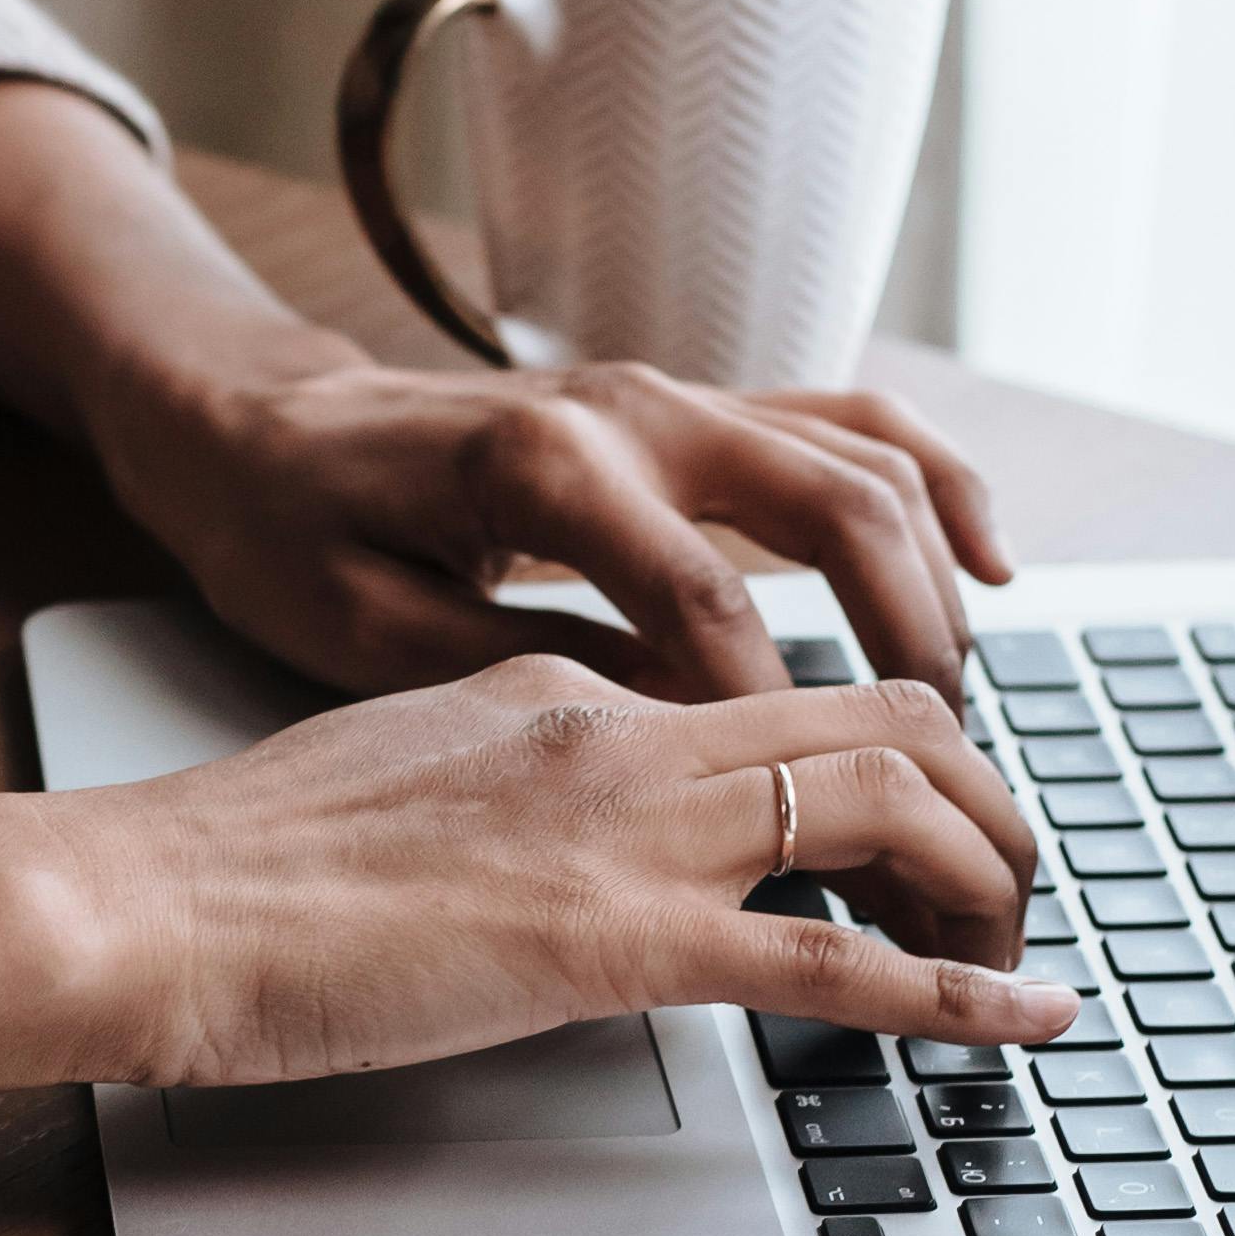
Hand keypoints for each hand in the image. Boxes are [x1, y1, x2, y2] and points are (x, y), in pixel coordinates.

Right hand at [52, 658, 1071, 1093]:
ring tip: (1019, 947)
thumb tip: (542, 841)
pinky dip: (958, 990)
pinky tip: (1023, 1018)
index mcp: (556, 691)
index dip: (868, 764)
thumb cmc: (228, 869)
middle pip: (878, 717)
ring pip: (890, 804)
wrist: (147, 902)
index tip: (898, 833)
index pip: (763, 702)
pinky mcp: (612, 942)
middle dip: (981, 795)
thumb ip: (490, 788)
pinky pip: (837, 962)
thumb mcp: (388, 779)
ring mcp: (622, 832)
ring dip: (988, 874)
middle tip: (1004, 880)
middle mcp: (616, 734)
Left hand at [88, 338, 1005, 705]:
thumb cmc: (283, 529)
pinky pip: (851, 427)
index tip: (825, 836)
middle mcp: (630, 415)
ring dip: (936, 587)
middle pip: (837, 517)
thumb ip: (515, 676)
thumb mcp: (355, 627)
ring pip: (867, 465)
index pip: (710, 607)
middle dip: (913, 658)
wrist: (246, 421)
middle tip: (950, 790)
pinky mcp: (686, 410)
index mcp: (544, 472)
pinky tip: (989, 566)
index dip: (779, 727)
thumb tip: (664, 734)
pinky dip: (936, 489)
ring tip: (969, 717)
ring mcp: (669, 400)